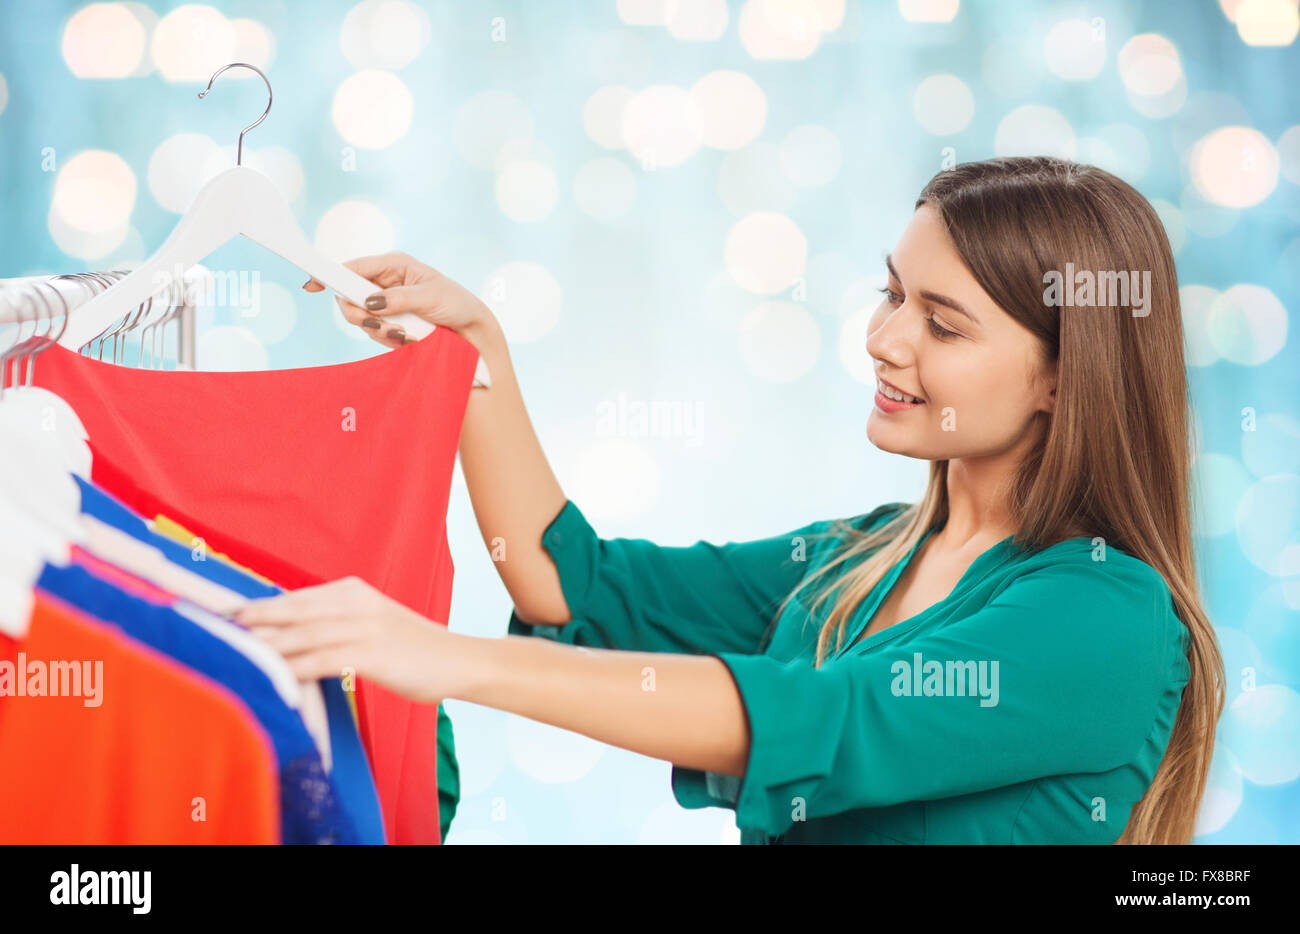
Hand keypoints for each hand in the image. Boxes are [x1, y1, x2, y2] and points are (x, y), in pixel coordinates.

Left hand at [234, 576, 458, 705]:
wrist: (460, 660)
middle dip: (250, 622)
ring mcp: (363, 626)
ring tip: (229, 654)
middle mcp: (355, 602)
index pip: (295, 597)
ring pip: (299, 634)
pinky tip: (270, 678)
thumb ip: (337, 624)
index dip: (258, 607)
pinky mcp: (370, 652)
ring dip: (262, 646)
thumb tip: (292, 638)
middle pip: (290, 610)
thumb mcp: (373, 624)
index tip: (223, 615)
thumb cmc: (414, 650)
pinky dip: (291, 669)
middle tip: (212, 629)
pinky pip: (319, 660)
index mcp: (353, 591)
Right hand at [303, 251, 498, 349]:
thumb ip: (397, 299)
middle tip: (377, 324)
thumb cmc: (457, 304)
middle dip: (360, 314)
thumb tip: (369, 302)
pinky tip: (408, 339)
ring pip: (361, 319)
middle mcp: (385, 284)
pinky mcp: (391, 326)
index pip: (353, 267)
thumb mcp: (429, 297)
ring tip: (405, 333)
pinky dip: (388, 339)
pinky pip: (375, 334)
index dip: (331, 275)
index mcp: (393, 266)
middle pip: (350, 297)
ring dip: (379, 330)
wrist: (473, 333)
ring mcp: (386, 306)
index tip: (313, 285)